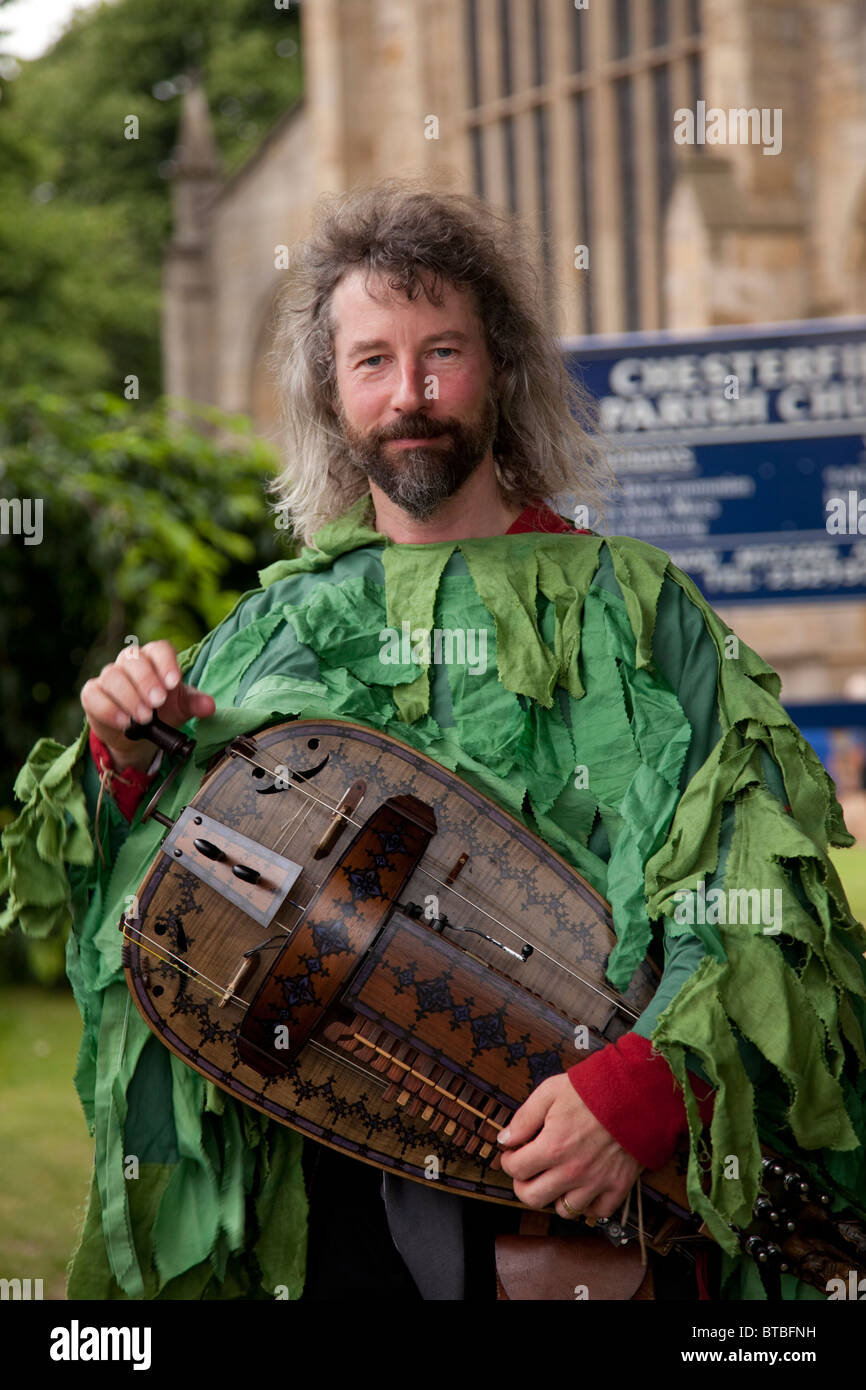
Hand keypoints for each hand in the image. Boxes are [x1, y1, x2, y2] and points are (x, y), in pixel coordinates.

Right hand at [80, 639, 214, 771]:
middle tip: (157, 703)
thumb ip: (194, 704)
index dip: (166, 663)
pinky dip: (109, 709)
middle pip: (134, 660)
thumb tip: (209, 706)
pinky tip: (124, 722)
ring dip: (129, 697)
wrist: (138, 735)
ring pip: (113, 676)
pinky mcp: (92, 694)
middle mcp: (130, 662)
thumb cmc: (162, 712)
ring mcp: (109, 676)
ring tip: (144, 718)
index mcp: (154, 659)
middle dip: (146, 681)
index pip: (159, 649)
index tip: (173, 683)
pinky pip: (94, 695)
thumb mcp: (181, 708)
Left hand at [497, 1073, 643, 1220]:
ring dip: (555, 1196)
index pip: (515, 1169)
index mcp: (552, 1146)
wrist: (637, 1093)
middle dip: (523, 1184)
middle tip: (528, 1170)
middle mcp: (572, 1171)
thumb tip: (505, 1139)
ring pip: (563, 1210)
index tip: (513, 1153)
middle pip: (532, 1197)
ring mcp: (596, 1182)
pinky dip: (587, 1204)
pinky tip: (583, 1187)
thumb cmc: (593, 1090)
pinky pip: (596, 1212)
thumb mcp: (550, 1092)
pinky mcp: (618, 1187)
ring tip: (556, 1178)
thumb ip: (524, 1118)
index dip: (508, 1160)